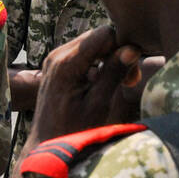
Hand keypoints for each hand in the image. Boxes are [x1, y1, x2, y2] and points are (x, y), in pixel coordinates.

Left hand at [27, 26, 147, 145]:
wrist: (46, 144)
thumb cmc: (72, 130)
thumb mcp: (98, 104)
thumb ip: (114, 73)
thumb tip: (132, 48)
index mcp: (66, 62)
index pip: (105, 33)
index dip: (124, 49)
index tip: (130, 75)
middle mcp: (57, 54)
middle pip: (99, 36)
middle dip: (118, 54)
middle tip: (129, 82)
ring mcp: (55, 59)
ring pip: (94, 44)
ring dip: (110, 60)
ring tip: (118, 85)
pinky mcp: (57, 65)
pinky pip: (85, 54)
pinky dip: (99, 64)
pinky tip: (103, 85)